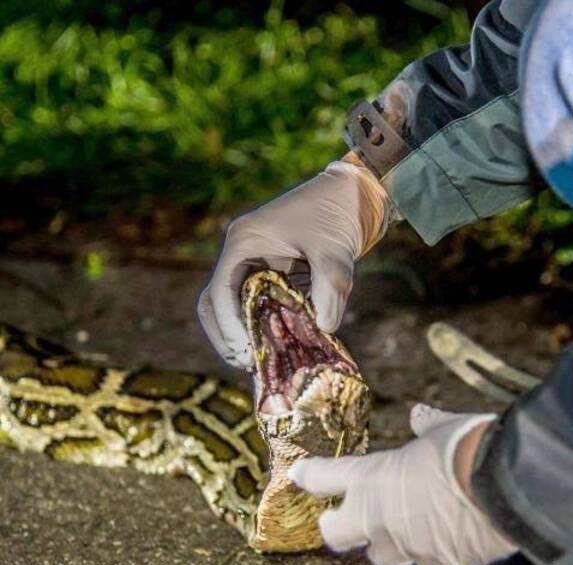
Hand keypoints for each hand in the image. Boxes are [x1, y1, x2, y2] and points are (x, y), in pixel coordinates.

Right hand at [197, 155, 390, 367]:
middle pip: (216, 302)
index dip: (228, 324)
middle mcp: (243, 254)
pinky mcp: (275, 274)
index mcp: (244, 242)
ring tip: (259, 362)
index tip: (247, 350)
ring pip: (234, 307)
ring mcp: (257, 264)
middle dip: (226, 335)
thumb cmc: (339, 212)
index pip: (220, 290)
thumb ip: (331, 289)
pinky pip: (259, 305)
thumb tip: (326, 328)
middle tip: (247, 363)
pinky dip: (264, 326)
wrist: (356, 193)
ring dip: (243, 334)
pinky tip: (279, 347)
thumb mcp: (336, 251)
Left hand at [288, 404, 516, 564]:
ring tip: (402, 527)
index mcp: (371, 476)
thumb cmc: (467, 448)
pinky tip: (444, 540)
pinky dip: (430, 552)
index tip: (299, 475)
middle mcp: (379, 516)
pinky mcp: (438, 564)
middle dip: (336, 526)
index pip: (323, 478)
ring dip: (387, 541)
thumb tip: (420, 413)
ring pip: (382, 555)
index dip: (308, 476)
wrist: (506, 488)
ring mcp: (406, 545)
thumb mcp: (443, 429)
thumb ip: (427, 425)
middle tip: (342, 518)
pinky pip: (425, 562)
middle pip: (335, 534)